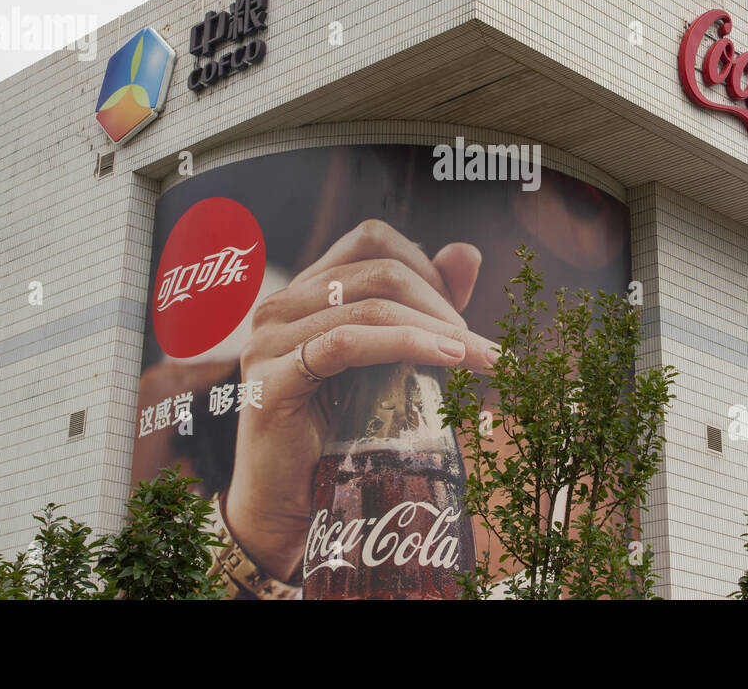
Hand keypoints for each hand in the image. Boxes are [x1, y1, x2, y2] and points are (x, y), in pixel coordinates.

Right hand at [223, 219, 496, 581]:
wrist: (287, 508)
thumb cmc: (339, 435)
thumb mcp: (389, 361)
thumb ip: (424, 305)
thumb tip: (466, 252)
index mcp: (307, 291)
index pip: (371, 238)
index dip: (425, 266)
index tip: (459, 315)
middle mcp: (281, 305)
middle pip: (378, 270)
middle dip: (441, 304)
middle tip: (477, 349)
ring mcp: (270, 340)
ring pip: (368, 305)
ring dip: (435, 328)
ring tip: (476, 358)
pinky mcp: (272, 380)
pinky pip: (346, 344)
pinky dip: (404, 345)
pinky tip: (444, 360)